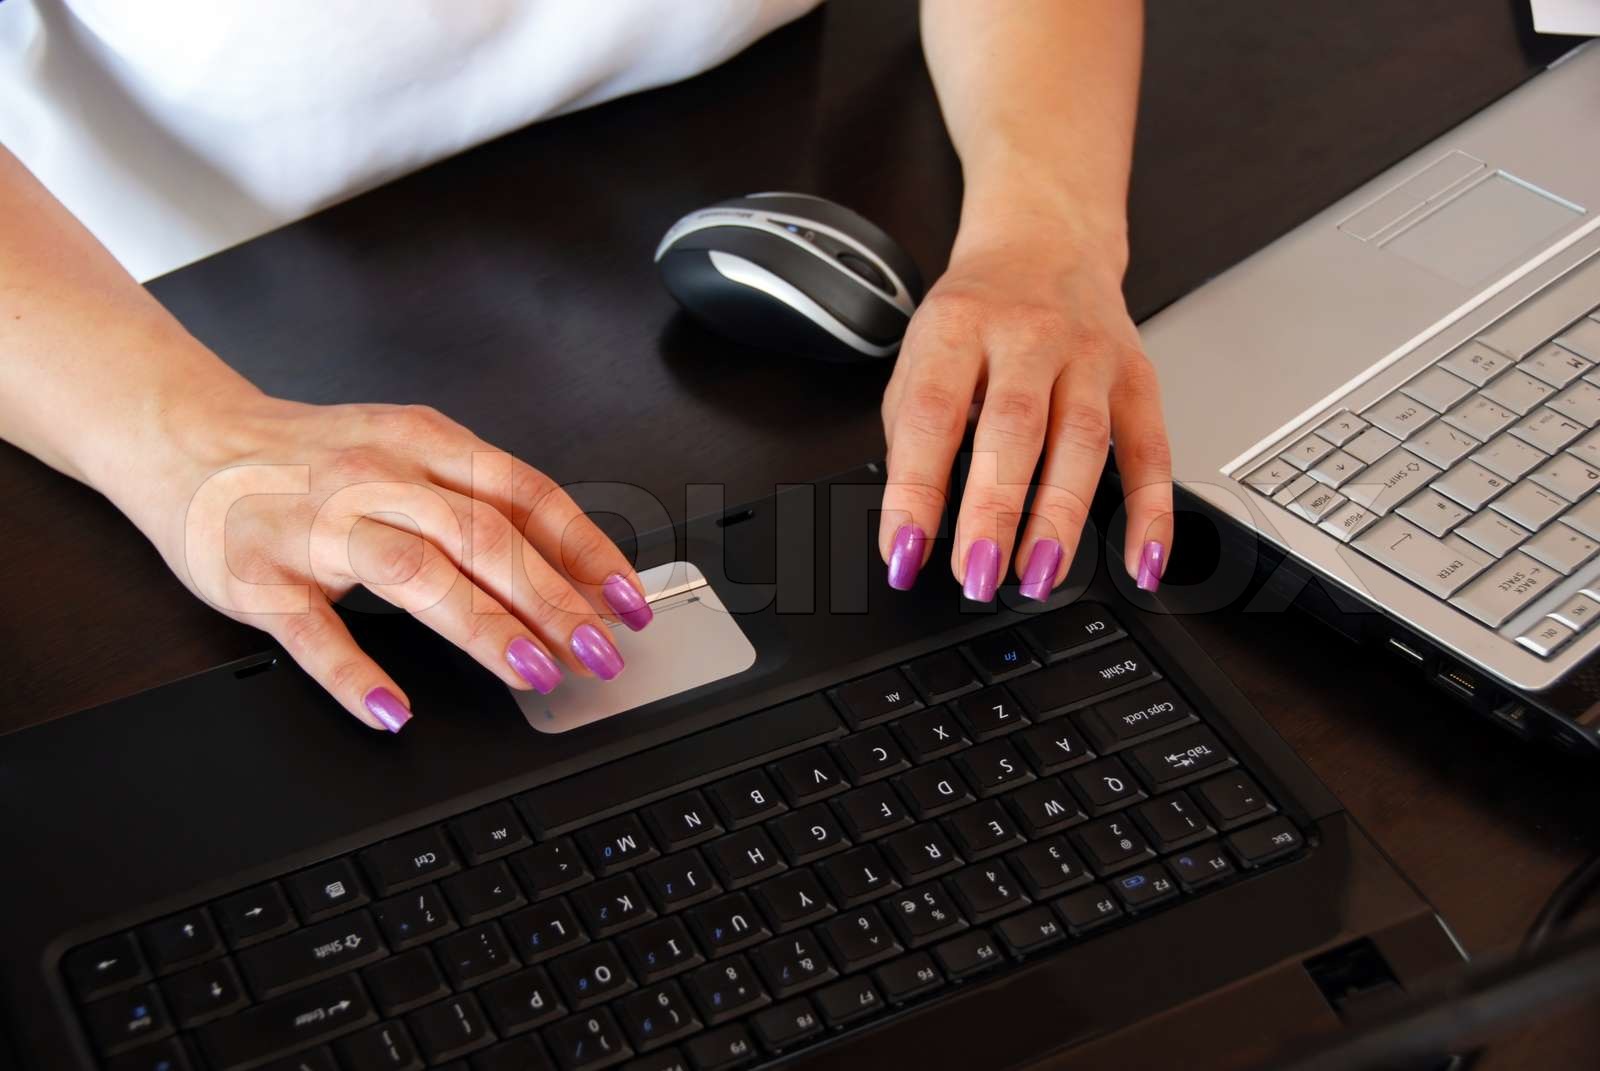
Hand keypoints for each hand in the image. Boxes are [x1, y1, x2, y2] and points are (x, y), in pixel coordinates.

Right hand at [120, 391, 651, 731]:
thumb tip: (573, 567)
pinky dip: (355, 673)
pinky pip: (311, 630)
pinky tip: (395, 708)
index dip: (586, 548)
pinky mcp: (258, 574)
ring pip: (413, 573)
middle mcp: (376, 477)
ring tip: (532, 672)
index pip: (525, 494)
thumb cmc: (310, 456)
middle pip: (482, 536)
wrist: (184, 435)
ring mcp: (316, 525)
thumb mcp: (404, 451)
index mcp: (423, 444)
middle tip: (598, 652)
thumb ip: (478, 499)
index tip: (629, 599)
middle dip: (552, 598)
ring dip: (482, 625)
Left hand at [878, 214, 1172, 599]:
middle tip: (977, 576)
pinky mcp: (1138, 376)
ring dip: (1061, 519)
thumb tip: (913, 523)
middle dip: (994, 513)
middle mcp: (1027, 336)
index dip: (914, 491)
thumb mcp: (920, 353)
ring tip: (1038, 577)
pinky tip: (1140, 561)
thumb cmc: (975, 314)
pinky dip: (1151, 513)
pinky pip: (1152, 450)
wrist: (1045, 243)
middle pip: (1013, 431)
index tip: (903, 551)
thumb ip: (913, 431)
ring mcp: (1089, 355)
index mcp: (957, 327)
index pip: (931, 416)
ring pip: (1083, 443)